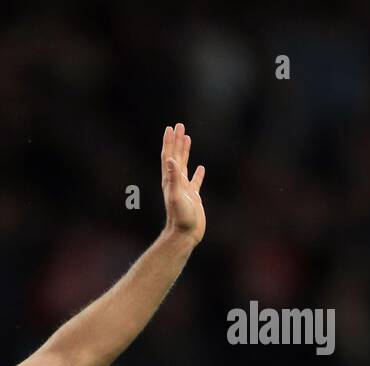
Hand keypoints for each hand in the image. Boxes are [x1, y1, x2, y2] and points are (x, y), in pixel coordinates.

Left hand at [161, 122, 205, 243]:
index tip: (171, 127)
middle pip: (175, 156)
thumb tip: (170, 158)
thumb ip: (173, 177)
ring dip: (185, 151)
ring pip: (184, 165)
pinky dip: (198, 173)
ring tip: (187, 138)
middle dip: (177, 141)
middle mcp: (175, 182)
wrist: (184, 234)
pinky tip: (201, 168)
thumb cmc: (180, 217)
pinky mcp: (193, 196)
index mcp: (170, 180)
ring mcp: (184, 188)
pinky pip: (195, 181)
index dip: (169, 142)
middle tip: (179, 125)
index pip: (168, 156)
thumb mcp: (176, 195)